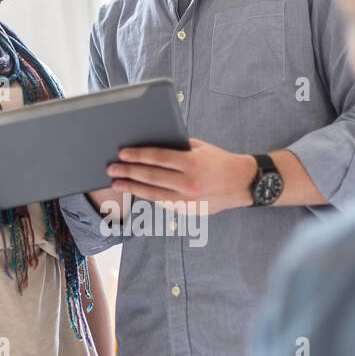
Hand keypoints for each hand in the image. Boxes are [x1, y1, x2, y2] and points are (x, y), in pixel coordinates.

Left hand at [107, 139, 255, 214]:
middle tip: (112, 169)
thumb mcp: (200, 148)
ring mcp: (188, 200)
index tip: (122, 153)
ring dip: (133, 188)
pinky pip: (163, 202)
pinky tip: (137, 191)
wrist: (242, 184)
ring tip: (117, 183)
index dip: (138, 156)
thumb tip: (150, 144)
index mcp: (192, 163)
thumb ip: (178, 146)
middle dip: (129, 172)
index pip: (158, 158)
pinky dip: (148, 196)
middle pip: (152, 177)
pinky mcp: (188, 211)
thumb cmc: (219, 161)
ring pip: (154, 194)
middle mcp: (189, 183)